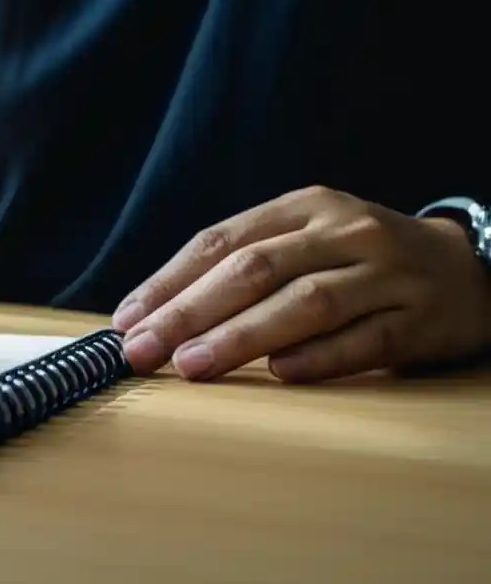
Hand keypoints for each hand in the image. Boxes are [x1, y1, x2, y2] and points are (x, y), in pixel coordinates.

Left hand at [113, 186, 490, 381]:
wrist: (468, 270)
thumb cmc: (359, 262)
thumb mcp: (304, 241)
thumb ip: (240, 268)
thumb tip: (153, 316)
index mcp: (304, 208)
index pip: (221, 241)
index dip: (168, 282)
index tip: (126, 321)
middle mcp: (344, 233)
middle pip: (255, 270)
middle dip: (190, 312)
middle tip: (143, 349)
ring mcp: (386, 275)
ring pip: (306, 303)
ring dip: (242, 336)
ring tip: (192, 365)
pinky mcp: (420, 319)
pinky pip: (366, 340)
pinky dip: (321, 358)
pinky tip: (280, 376)